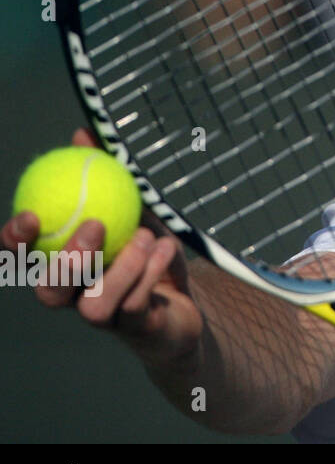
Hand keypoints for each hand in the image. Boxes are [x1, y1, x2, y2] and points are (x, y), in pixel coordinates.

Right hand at [3, 128, 203, 368]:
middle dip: (67, 260)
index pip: (22, 261)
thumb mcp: (131, 206)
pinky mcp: (136, 330)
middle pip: (49, 292)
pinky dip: (152, 272)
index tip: (30, 214)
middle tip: (95, 224)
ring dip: (121, 268)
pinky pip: (137, 305)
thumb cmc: (149, 247)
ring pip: (94, 306)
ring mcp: (106, 318)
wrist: (188, 295)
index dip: (14, 244)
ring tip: (145, 237)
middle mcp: (76, 297)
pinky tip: (167, 247)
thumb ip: (105, 175)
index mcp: (63, 266)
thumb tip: (82, 133)